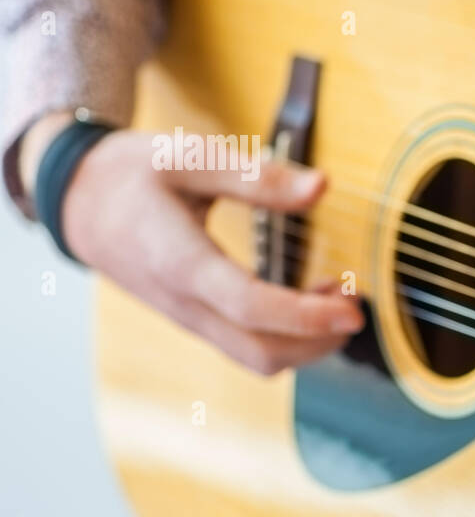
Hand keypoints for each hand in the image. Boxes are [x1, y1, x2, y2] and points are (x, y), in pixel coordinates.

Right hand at [58, 128, 363, 374]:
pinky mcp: (197, 321)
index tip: (352, 310)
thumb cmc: (132, 174)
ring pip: (257, 359)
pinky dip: (288, 336)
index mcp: (180, 261)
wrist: (77, 202)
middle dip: (318, 341)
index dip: (306, 315)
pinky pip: (248, 347)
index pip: (250, 307)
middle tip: (356, 306)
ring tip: (339, 295)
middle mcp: (185, 303)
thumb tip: (322, 186)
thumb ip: (256, 175)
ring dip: (308, 342)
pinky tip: (311, 297)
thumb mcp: (188, 157)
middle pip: (260, 353)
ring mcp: (189, 319)